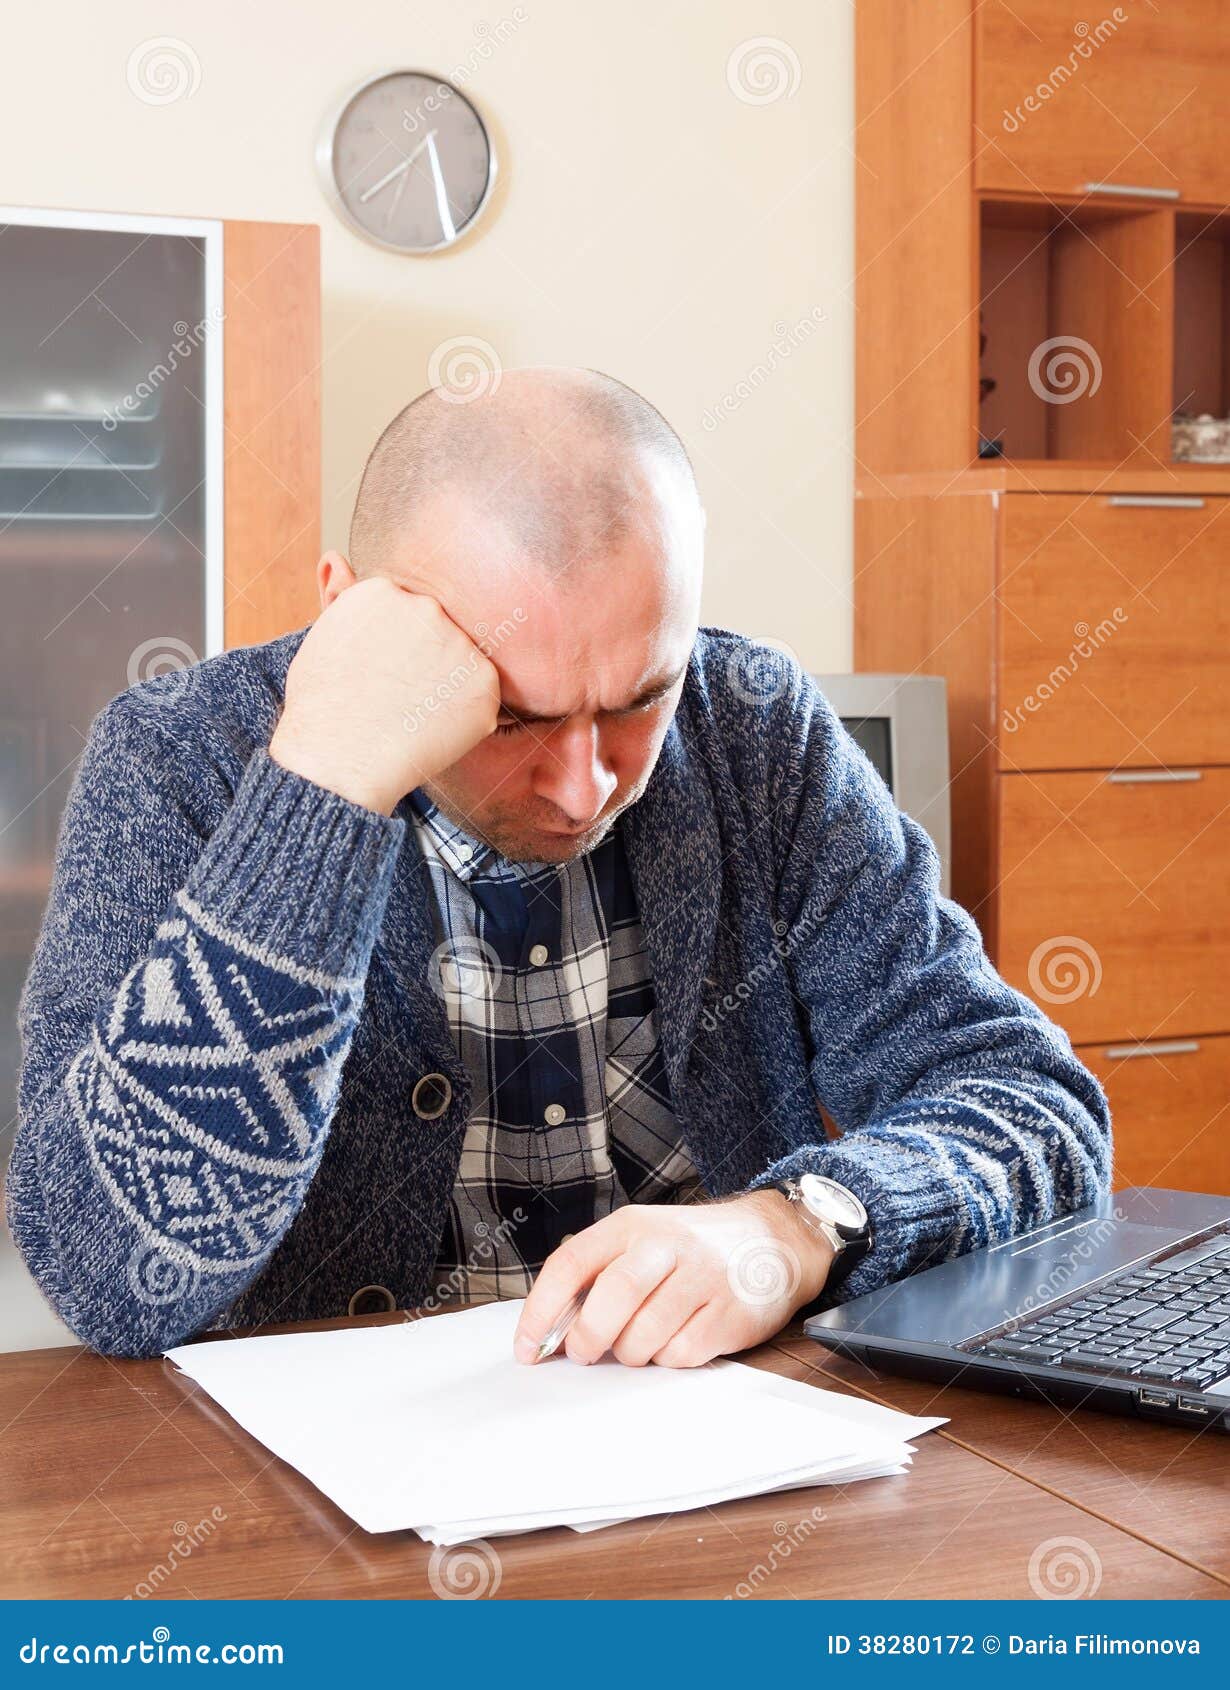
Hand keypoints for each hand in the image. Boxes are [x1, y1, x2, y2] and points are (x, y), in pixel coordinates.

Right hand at [269, 577, 499, 813]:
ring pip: (463, 663)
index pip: (407, 612)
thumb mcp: (324, 640)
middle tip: (396, 699)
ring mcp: (458, 642)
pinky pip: (483, 696)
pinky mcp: (484, 681)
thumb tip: (336, 559)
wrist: (339, 762)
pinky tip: (432, 730)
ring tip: (410, 715)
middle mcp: (425, 606)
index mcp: (383, 590)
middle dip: (425, 662)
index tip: (380, 674)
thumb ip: (340, 597)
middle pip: (439, 632)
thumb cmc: (322, 708)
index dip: (397, 649)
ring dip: (447, 688)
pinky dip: (467, 716)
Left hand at [513, 1191, 835, 1368]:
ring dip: (632, 1353)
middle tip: (585, 1353)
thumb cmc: (690, 1248)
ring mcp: (703, 1278)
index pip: (571, 1263)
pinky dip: (669, 1359)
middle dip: (588, 1339)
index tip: (526, 1348)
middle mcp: (668, 1245)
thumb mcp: (641, 1240)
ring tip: (641, 1341)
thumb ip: (597, 1275)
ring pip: (644, 1337)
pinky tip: (679, 1337)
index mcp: (632, 1224)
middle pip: (611, 1298)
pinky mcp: (731, 1313)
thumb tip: (549, 1333)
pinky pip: (681, 1355)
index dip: (541, 1311)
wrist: (771, 1240)